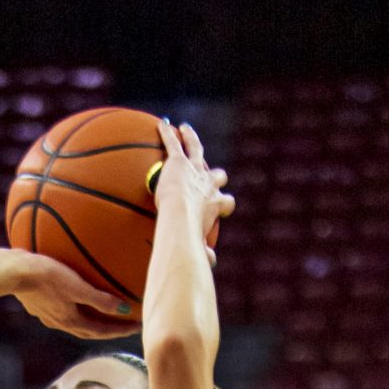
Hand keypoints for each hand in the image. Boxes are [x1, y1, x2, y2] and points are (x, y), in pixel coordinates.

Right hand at [4, 249, 138, 340]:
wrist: (13, 272)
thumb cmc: (46, 275)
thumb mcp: (77, 286)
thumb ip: (100, 299)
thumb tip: (124, 309)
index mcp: (70, 320)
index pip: (101, 331)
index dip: (120, 331)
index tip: (137, 328)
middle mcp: (59, 323)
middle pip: (89, 331)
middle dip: (108, 330)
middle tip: (125, 325)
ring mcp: (47, 315)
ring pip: (75, 323)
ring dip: (91, 322)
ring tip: (102, 315)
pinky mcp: (38, 305)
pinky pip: (63, 311)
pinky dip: (75, 311)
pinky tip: (74, 301)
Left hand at [151, 118, 232, 259]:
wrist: (180, 221)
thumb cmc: (189, 239)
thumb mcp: (199, 249)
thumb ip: (204, 254)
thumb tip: (210, 263)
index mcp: (215, 205)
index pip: (226, 202)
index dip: (225, 204)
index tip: (223, 207)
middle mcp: (207, 184)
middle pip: (217, 175)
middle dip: (216, 174)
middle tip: (214, 174)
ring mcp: (193, 170)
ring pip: (196, 149)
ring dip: (192, 139)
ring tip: (187, 130)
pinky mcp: (177, 162)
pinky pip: (173, 144)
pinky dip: (168, 134)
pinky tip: (162, 125)